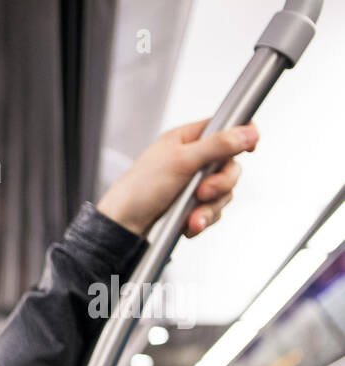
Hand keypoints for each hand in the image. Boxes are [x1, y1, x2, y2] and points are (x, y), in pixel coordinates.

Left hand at [96, 118, 257, 237]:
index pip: (225, 129)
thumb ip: (217, 145)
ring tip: (192, 217)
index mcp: (187, 140)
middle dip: (221, 184)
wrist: (123, 227)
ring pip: (224, 193)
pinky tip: (189, 224)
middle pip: (230, 166)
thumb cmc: (139, 190)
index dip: (242, 136)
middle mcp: (193, 160)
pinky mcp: (192, 206)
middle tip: (203, 192)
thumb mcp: (181, 161)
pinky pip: (213, 211)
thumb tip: (249, 132)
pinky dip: (203, 219)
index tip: (250, 148)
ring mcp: (193, 185)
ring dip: (210, 207)